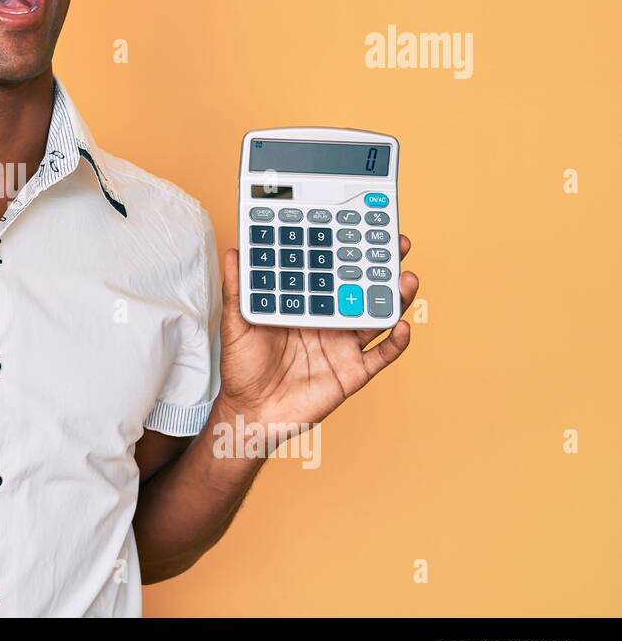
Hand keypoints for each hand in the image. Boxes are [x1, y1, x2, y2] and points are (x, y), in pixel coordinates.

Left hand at [218, 236, 417, 427]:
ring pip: (377, 317)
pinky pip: (381, 356)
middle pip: (361, 288)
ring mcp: (343, 346)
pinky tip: (402, 326)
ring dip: (394, 298)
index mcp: (305, 305)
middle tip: (396, 243)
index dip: (346, 252)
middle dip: (381, 266)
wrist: (250, 413)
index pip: (330, 273)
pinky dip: (396, 342)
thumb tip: (234, 252)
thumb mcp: (237, 324)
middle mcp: (329, 321)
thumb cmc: (243, 369)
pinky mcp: (353, 372)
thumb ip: (238, 290)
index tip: (360, 227)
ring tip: (405, 278)